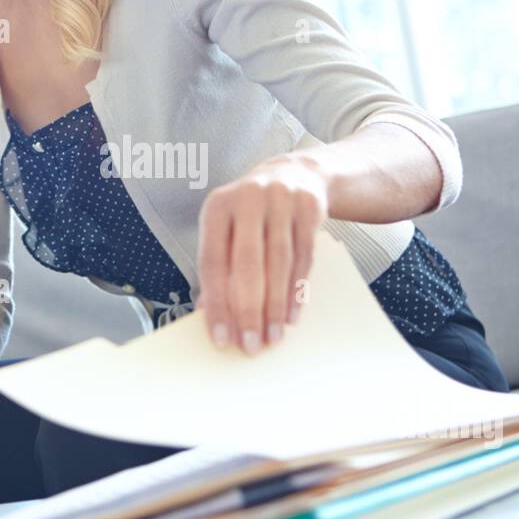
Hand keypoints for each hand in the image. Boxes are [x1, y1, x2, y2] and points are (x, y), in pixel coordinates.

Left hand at [195, 152, 328, 354]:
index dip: (216, 303)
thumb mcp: (228, 229)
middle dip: (248, 310)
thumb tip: (208, 312)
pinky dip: (296, 291)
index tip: (221, 337)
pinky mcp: (310, 207)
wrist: (295, 174)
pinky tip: (291, 316)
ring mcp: (281, 200)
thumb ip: (218, 266)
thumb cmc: (252, 213)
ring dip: (275, 307)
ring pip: (278, 263)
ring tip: (272, 337)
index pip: (213, 261)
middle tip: (250, 345)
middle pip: (247, 263)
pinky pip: (303, 257)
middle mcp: (248, 199)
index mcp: (218, 207)